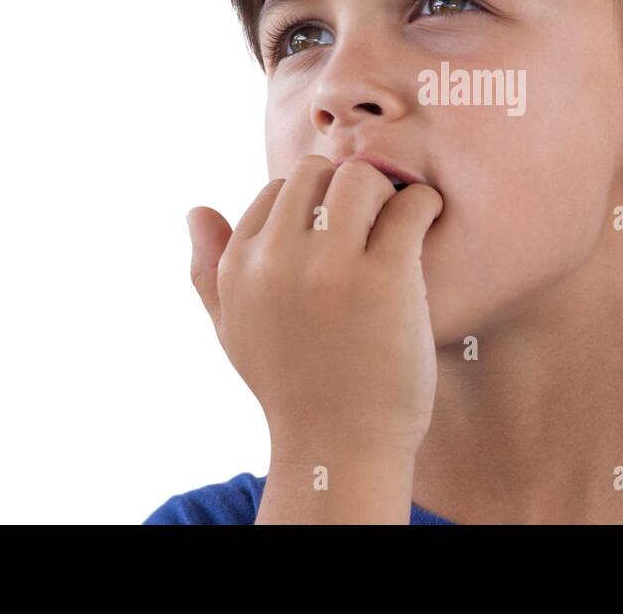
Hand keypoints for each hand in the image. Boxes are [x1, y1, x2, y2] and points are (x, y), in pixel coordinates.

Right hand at [186, 154, 444, 463]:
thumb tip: (196, 210)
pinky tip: (426, 219)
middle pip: (317, 174)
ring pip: (361, 178)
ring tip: (400, 219)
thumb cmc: (294, 388)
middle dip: (346, 188)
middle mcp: (277, 260)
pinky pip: (408, 206)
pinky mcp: (385, 275)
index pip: (276, 191)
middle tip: (373, 219)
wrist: (341, 447)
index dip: (313, 205)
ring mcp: (330, 266)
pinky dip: (423, 204)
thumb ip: (209, 270)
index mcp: (239, 268)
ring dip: (386, 192)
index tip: (339, 230)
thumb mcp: (234, 330)